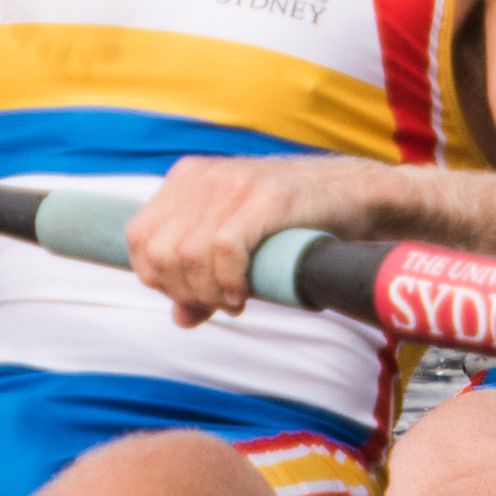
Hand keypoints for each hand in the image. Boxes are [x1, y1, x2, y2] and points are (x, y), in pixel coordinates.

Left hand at [130, 155, 383, 326]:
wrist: (356, 196)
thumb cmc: (295, 222)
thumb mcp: (238, 243)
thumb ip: (204, 277)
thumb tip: (180, 318)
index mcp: (186, 178)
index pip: (138, 238)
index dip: (158, 279)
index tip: (192, 296)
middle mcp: (203, 176)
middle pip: (159, 253)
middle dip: (183, 291)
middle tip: (217, 304)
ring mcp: (233, 183)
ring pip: (187, 256)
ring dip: (208, 293)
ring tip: (234, 301)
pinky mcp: (265, 196)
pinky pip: (224, 250)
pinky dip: (229, 283)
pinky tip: (244, 294)